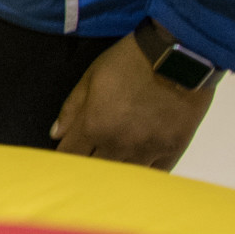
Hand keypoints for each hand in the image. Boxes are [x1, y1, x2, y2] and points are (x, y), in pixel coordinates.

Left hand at [49, 32, 216, 169]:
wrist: (178, 58)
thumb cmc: (129, 62)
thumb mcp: (91, 78)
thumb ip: (72, 108)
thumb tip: (56, 134)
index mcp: (94, 126)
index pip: (70, 155)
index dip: (65, 156)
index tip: (68, 153)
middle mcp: (119, 144)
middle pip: (96, 169)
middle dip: (88, 166)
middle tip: (90, 159)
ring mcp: (148, 149)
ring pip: (125, 175)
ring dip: (117, 172)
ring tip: (114, 166)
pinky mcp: (173, 149)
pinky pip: (156, 173)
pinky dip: (145, 172)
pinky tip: (140, 169)